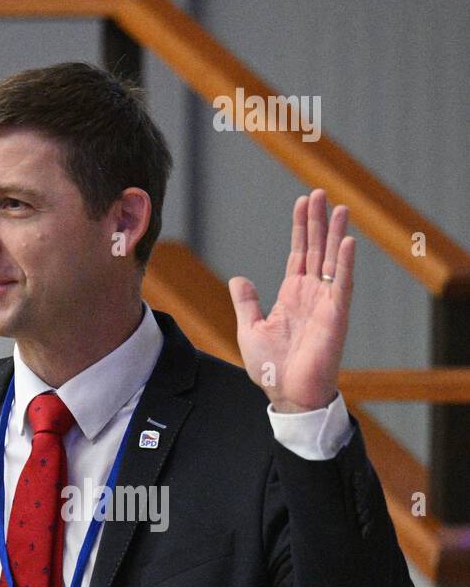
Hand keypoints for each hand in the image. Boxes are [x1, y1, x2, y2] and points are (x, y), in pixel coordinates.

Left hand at [228, 188, 353, 412]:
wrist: (287, 394)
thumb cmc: (271, 367)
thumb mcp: (250, 329)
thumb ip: (246, 302)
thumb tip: (238, 278)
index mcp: (291, 295)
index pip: (298, 253)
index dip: (301, 228)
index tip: (302, 203)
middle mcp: (310, 294)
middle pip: (316, 249)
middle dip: (317, 221)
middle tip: (320, 193)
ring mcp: (324, 303)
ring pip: (331, 260)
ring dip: (335, 234)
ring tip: (338, 207)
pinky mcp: (335, 315)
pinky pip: (341, 284)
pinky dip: (344, 263)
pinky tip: (347, 241)